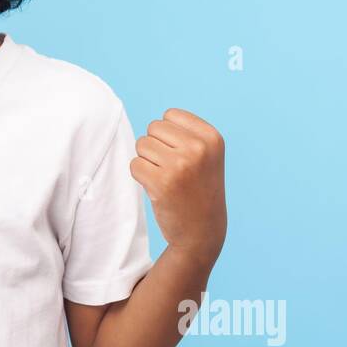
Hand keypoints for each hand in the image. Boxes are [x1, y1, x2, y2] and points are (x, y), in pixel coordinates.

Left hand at [129, 108, 225, 264]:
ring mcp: (180, 165)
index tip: (181, 155)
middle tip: (172, 169)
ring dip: (147, 161)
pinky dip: (140, 176)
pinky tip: (157, 188)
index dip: (168, 134)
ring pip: (141, 144)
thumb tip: (155, 122)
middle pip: (153, 127)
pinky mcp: (161, 182)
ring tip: (165, 178)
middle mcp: (198, 148)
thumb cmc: (199, 189)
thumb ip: (185, 133)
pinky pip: (134, 164)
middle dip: (156, 146)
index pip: (170, 115)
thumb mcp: (206, 155)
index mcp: (212, 137)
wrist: (202, 231)